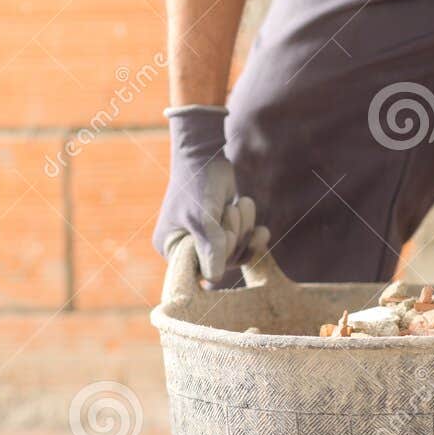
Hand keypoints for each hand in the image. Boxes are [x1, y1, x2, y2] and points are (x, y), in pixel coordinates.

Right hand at [152, 105, 268, 280]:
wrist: (206, 154)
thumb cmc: (197, 183)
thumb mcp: (202, 217)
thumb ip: (210, 247)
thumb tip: (214, 280)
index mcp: (170, 248)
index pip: (198, 272)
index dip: (216, 257)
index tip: (221, 233)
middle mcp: (186, 249)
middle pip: (221, 264)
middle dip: (234, 238)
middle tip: (230, 210)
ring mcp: (206, 242)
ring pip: (236, 255)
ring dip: (245, 230)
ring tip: (239, 204)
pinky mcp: (224, 234)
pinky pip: (244, 247)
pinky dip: (254, 236)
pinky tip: (262, 230)